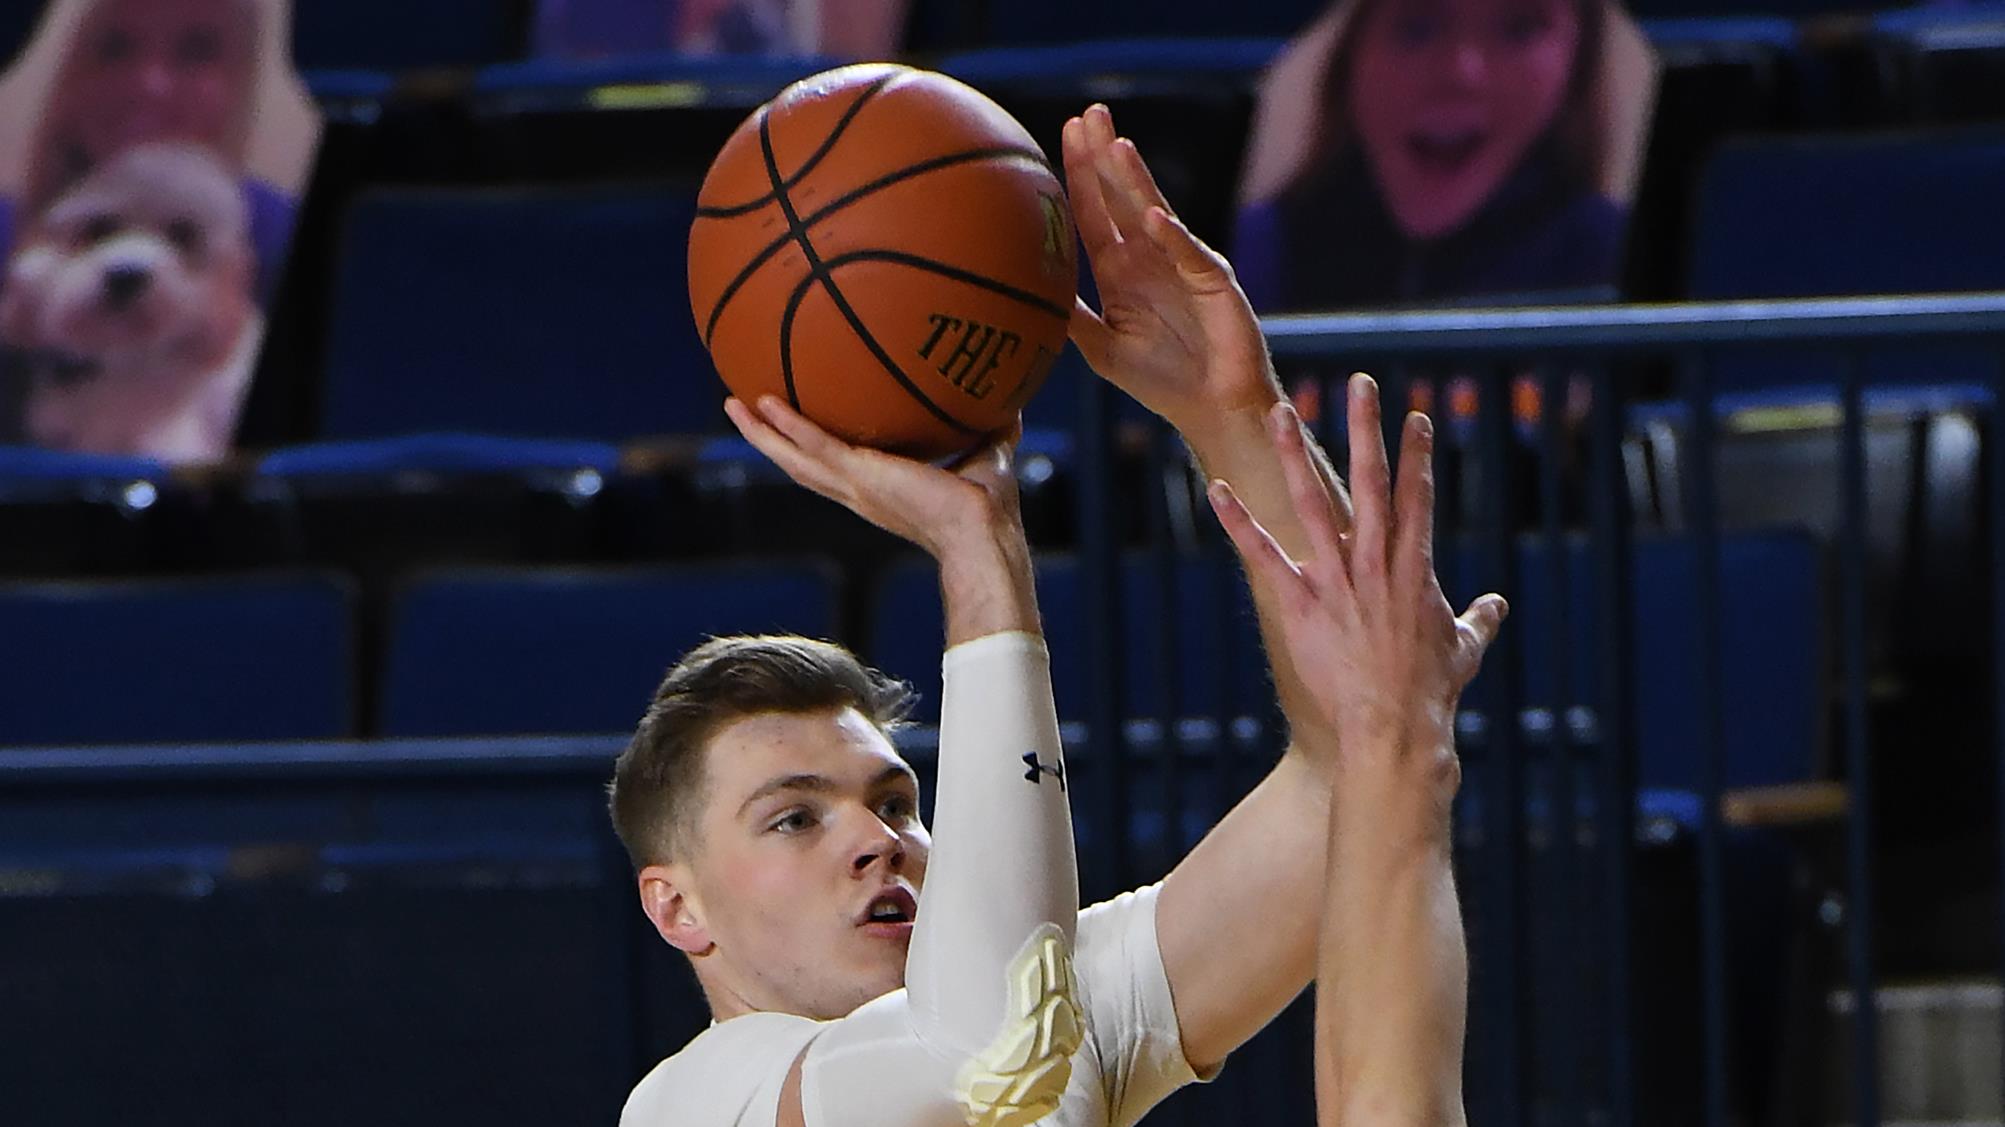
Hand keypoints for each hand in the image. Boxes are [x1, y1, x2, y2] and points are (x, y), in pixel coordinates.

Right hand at [724, 395, 1023, 559]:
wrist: (984, 535)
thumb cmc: (990, 509)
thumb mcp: (989, 452)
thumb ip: (993, 425)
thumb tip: (1013, 397)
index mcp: (881, 488)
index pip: (838, 465)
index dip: (814, 447)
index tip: (797, 426)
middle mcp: (859, 491)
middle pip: (801, 463)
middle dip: (771, 439)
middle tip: (744, 411)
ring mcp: (854, 486)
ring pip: (793, 458)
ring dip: (761, 433)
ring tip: (732, 405)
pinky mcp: (858, 477)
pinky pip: (812, 446)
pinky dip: (785, 426)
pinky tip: (761, 402)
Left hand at [1063, 104, 1278, 429]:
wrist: (1212, 409)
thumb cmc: (1159, 379)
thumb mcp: (1101, 348)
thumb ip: (1071, 318)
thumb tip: (1025, 292)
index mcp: (1121, 269)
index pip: (1094, 212)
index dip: (1080, 174)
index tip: (1065, 133)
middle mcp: (1151, 256)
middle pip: (1122, 197)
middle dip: (1105, 155)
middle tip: (1089, 114)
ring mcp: (1184, 263)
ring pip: (1155, 213)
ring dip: (1134, 180)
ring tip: (1115, 145)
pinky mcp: (1214, 283)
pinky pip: (1189, 255)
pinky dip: (1172, 237)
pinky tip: (1151, 217)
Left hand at [1206, 377, 1506, 797]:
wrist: (1396, 729)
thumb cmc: (1431, 694)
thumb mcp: (1464, 651)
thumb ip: (1479, 621)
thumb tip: (1498, 605)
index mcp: (1415, 568)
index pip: (1418, 496)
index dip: (1418, 453)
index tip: (1416, 414)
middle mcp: (1376, 563)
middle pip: (1371, 481)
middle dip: (1366, 428)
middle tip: (1359, 383)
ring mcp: (1336, 581)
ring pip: (1313, 504)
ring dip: (1293, 454)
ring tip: (1280, 412)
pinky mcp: (1301, 604)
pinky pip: (1262, 555)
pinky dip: (1238, 522)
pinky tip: (1217, 490)